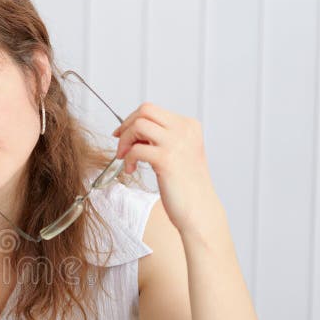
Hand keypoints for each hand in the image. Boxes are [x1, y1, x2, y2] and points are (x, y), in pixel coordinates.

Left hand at [112, 102, 223, 235]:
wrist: (199, 210)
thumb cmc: (185, 185)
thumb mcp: (177, 152)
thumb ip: (160, 137)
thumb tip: (132, 128)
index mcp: (189, 126)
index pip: (152, 109)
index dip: (131, 120)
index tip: (121, 135)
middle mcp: (185, 130)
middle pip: (145, 110)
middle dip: (126, 127)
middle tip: (121, 147)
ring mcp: (176, 143)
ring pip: (138, 125)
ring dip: (125, 141)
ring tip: (124, 158)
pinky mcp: (166, 159)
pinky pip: (135, 149)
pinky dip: (127, 159)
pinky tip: (130, 170)